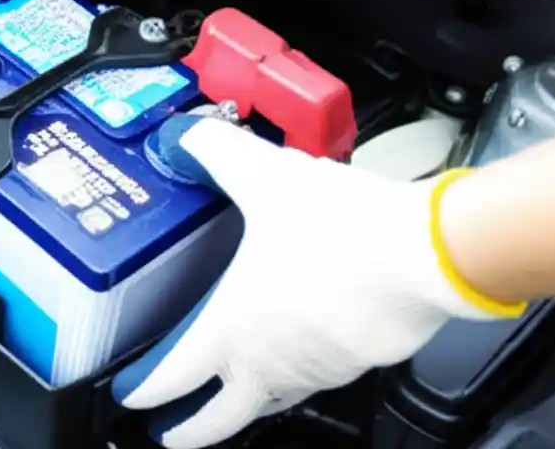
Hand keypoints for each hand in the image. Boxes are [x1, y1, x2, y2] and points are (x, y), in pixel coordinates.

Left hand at [112, 116, 513, 447]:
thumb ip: (219, 154)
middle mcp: (268, 361)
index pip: (173, 377)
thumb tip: (190, 135)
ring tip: (237, 394)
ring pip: (273, 399)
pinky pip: (318, 376)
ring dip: (249, 402)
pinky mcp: (357, 361)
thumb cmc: (341, 229)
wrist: (423, 253)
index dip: (145, 390)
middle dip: (190, 432)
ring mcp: (316, 368)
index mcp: (231, 329)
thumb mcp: (264, 176)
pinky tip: (302, 350)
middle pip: (220, 420)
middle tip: (172, 433)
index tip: (131, 396)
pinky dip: (299, 373)